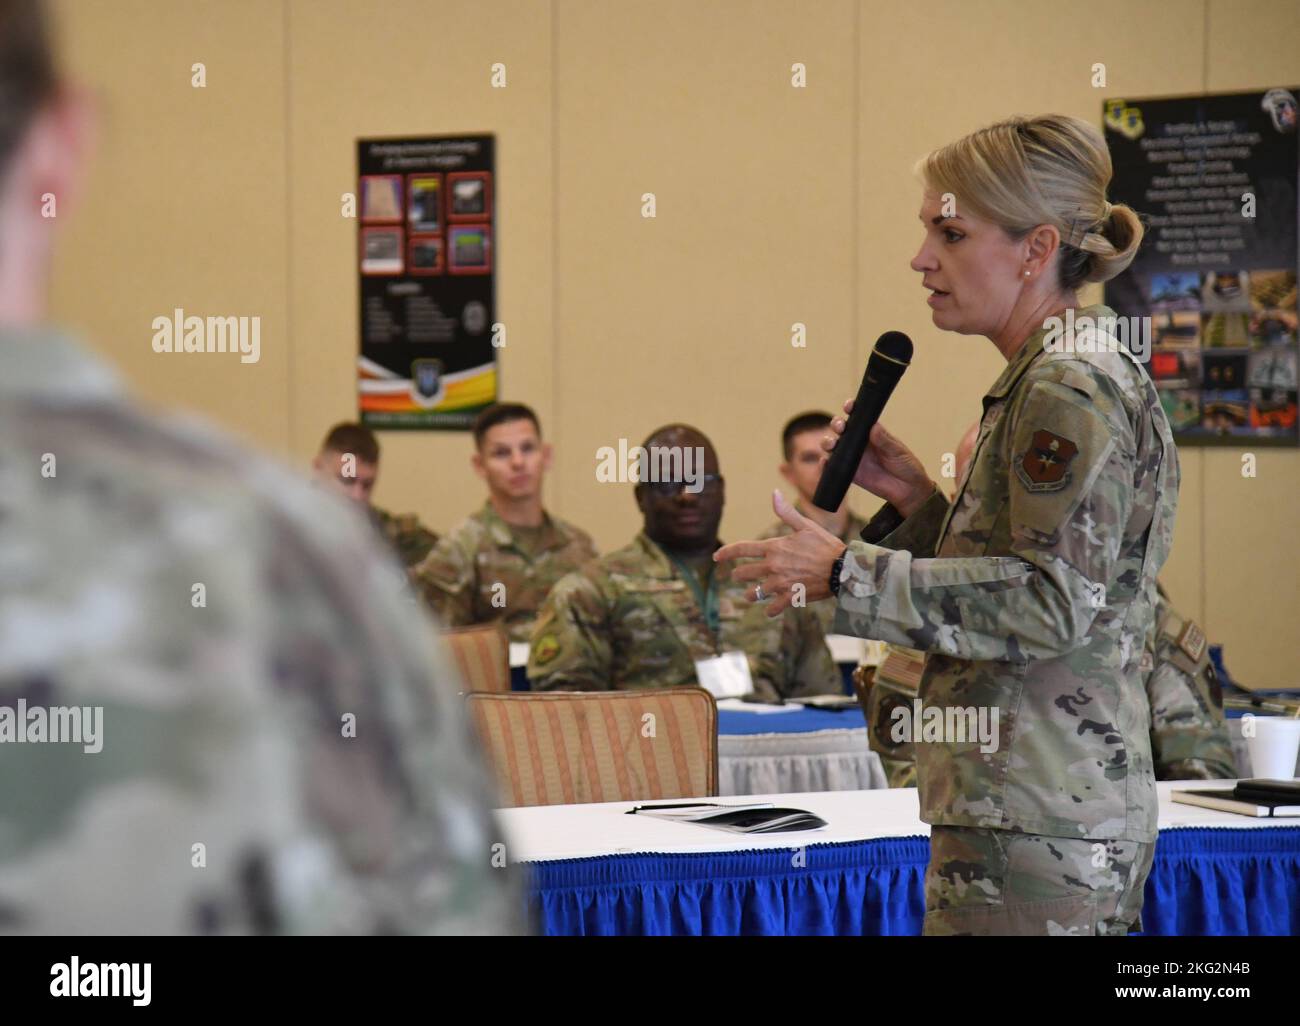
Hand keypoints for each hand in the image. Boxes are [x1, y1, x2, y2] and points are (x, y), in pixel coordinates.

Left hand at [713, 491, 846, 617]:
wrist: (843, 569)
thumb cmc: (825, 545)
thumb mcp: (806, 526)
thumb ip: (786, 512)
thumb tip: (774, 493)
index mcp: (774, 548)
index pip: (742, 549)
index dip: (726, 552)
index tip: (716, 556)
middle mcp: (773, 567)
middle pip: (744, 573)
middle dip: (738, 574)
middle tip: (737, 576)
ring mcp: (780, 584)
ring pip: (754, 593)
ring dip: (750, 594)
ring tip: (750, 594)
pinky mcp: (791, 597)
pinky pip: (773, 607)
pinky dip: (770, 609)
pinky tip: (770, 609)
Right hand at [822, 400, 934, 515]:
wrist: (908, 491)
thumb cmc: (907, 466)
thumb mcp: (898, 451)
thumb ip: (885, 440)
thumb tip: (874, 426)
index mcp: (872, 433)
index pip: (858, 418)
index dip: (851, 409)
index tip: (849, 406)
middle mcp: (860, 443)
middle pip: (841, 429)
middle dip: (837, 424)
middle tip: (841, 427)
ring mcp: (853, 458)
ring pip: (834, 446)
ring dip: (828, 442)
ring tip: (832, 444)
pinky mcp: (850, 473)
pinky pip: (833, 467)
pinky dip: (825, 464)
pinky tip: (825, 462)